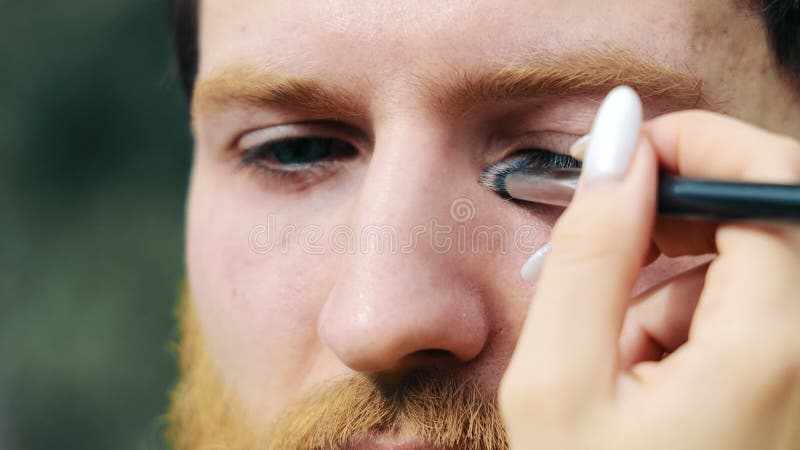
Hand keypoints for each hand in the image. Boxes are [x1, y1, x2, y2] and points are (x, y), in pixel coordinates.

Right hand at [499, 87, 799, 449]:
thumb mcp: (559, 381)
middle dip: (674, 217)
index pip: (772, 185)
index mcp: (772, 350)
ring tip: (612, 354)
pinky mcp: (780, 386)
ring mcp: (798, 375)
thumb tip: (616, 144)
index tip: (619, 158)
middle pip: (768, 220)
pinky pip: (741, 315)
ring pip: (746, 270)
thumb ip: (590, 255)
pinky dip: (682, 322)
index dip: (694, 146)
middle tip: (602, 251)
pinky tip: (640, 376)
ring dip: (668, 283)